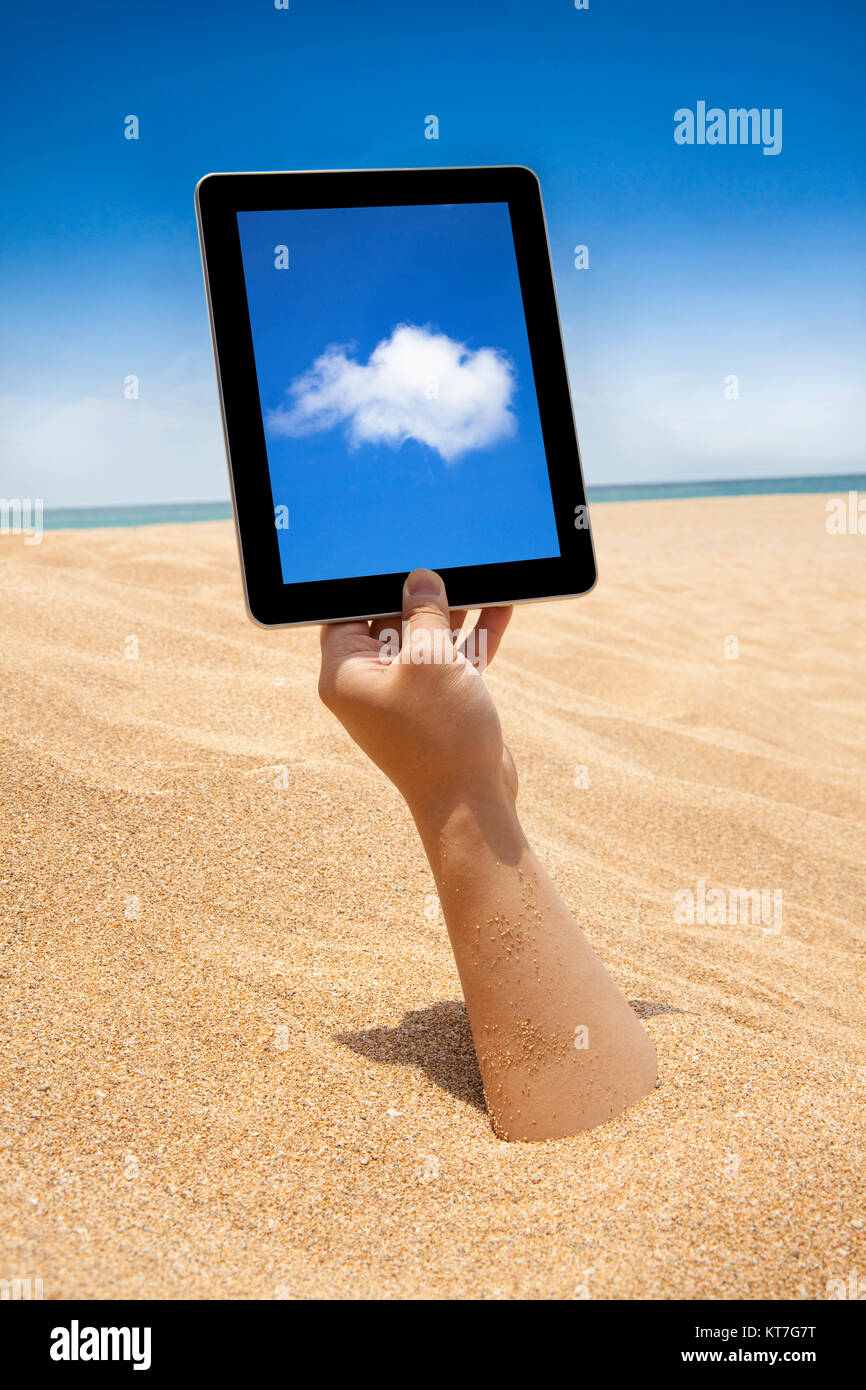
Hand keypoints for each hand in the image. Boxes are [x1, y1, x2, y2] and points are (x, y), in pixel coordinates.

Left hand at [318, 569, 514, 812]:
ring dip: (453, 611)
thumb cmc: (440, 734)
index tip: (389, 557)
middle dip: (417, 593)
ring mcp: (407, 696)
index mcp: (345, 674)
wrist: (473, 804)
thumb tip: (420, 578)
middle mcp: (371, 684)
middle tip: (439, 557)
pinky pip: (453, 660)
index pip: (344, 614)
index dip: (366, 585)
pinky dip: (474, 636)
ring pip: (426, 640)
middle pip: (388, 622)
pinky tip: (500, 606)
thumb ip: (425, 611)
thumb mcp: (429, 658)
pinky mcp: (441, 705)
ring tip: (477, 573)